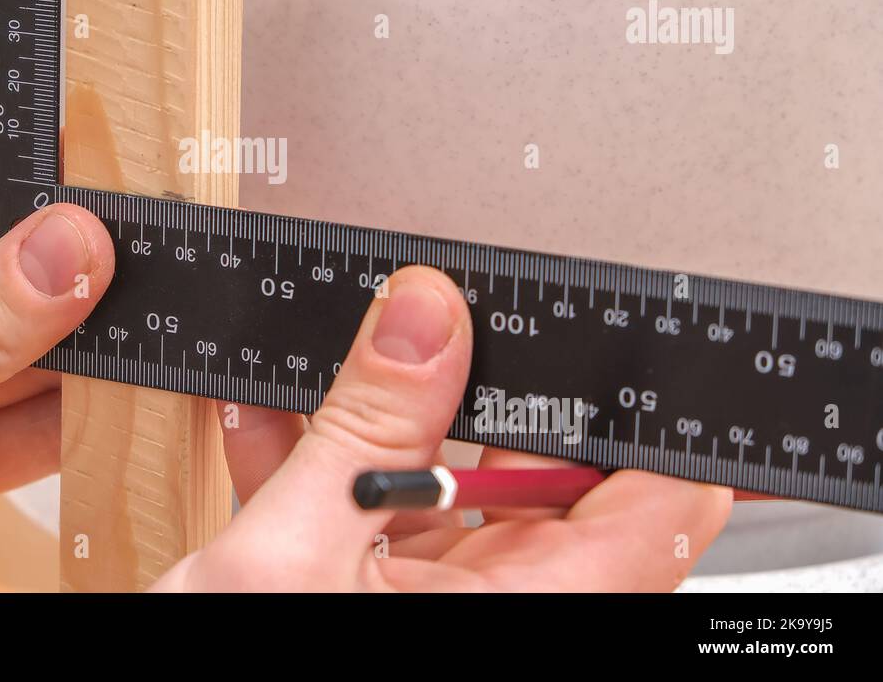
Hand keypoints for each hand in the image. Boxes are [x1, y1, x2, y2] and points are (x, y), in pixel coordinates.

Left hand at [0, 159, 114, 590]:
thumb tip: (69, 247)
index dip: (19, 212)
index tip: (103, 220)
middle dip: (57, 293)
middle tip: (142, 287)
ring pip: (8, 354)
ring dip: (71, 360)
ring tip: (143, 350)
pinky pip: (12, 426)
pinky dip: (62, 424)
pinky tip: (112, 409)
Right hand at [154, 266, 732, 590]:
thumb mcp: (292, 556)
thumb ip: (366, 430)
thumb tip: (424, 320)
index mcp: (524, 618)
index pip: (657, 510)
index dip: (651, 418)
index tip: (612, 336)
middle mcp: (498, 614)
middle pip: (539, 475)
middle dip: (481, 383)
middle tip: (438, 313)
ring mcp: (435, 607)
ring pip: (448, 483)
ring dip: (385, 413)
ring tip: (339, 351)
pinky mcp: (372, 595)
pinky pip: (380, 512)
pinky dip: (328, 458)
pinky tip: (274, 412)